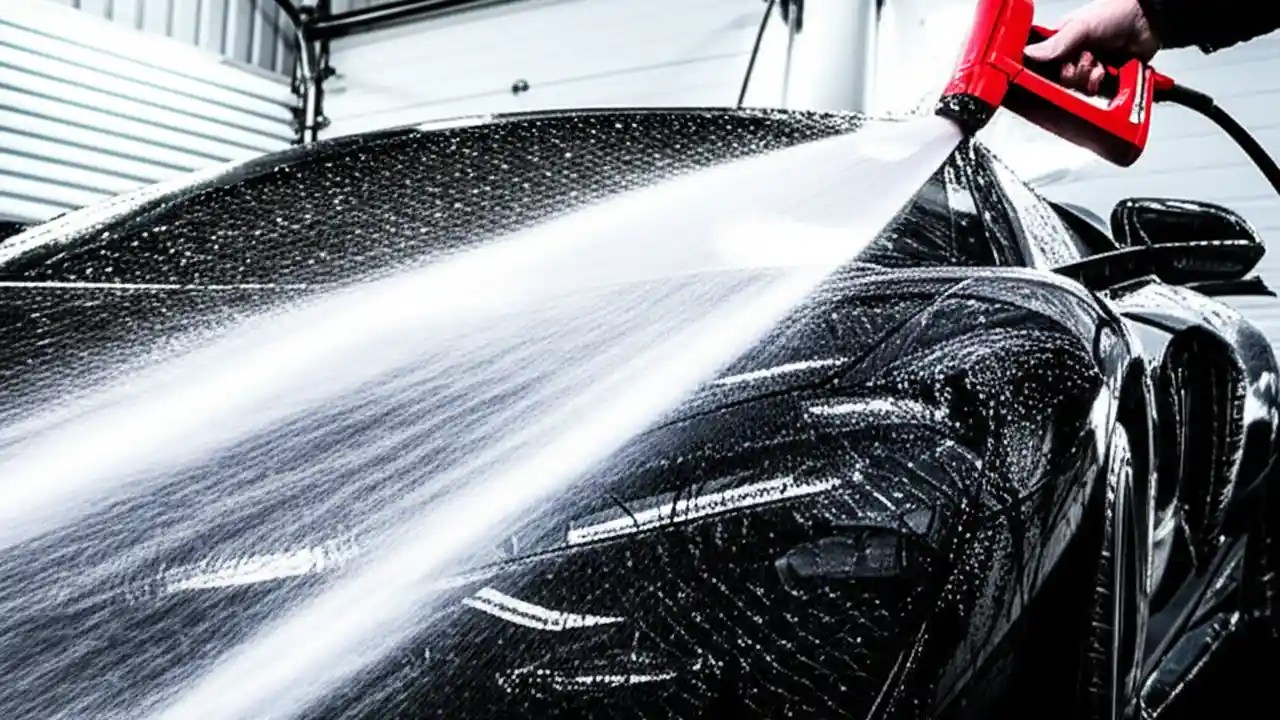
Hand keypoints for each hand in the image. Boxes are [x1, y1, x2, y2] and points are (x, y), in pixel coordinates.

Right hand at [1025, 0, 1161, 94]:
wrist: (1149, 20)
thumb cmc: (1115, 13)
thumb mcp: (1081, 26)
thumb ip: (1056, 44)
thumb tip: (1028, 54)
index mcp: (1062, 40)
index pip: (1043, 62)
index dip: (1048, 68)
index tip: (1057, 65)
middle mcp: (1073, 54)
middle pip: (1060, 79)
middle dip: (1073, 73)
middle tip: (1086, 59)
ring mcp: (1089, 65)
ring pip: (1076, 86)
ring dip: (1087, 78)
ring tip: (1098, 65)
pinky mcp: (1105, 76)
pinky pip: (1094, 91)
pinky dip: (1099, 84)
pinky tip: (1105, 72)